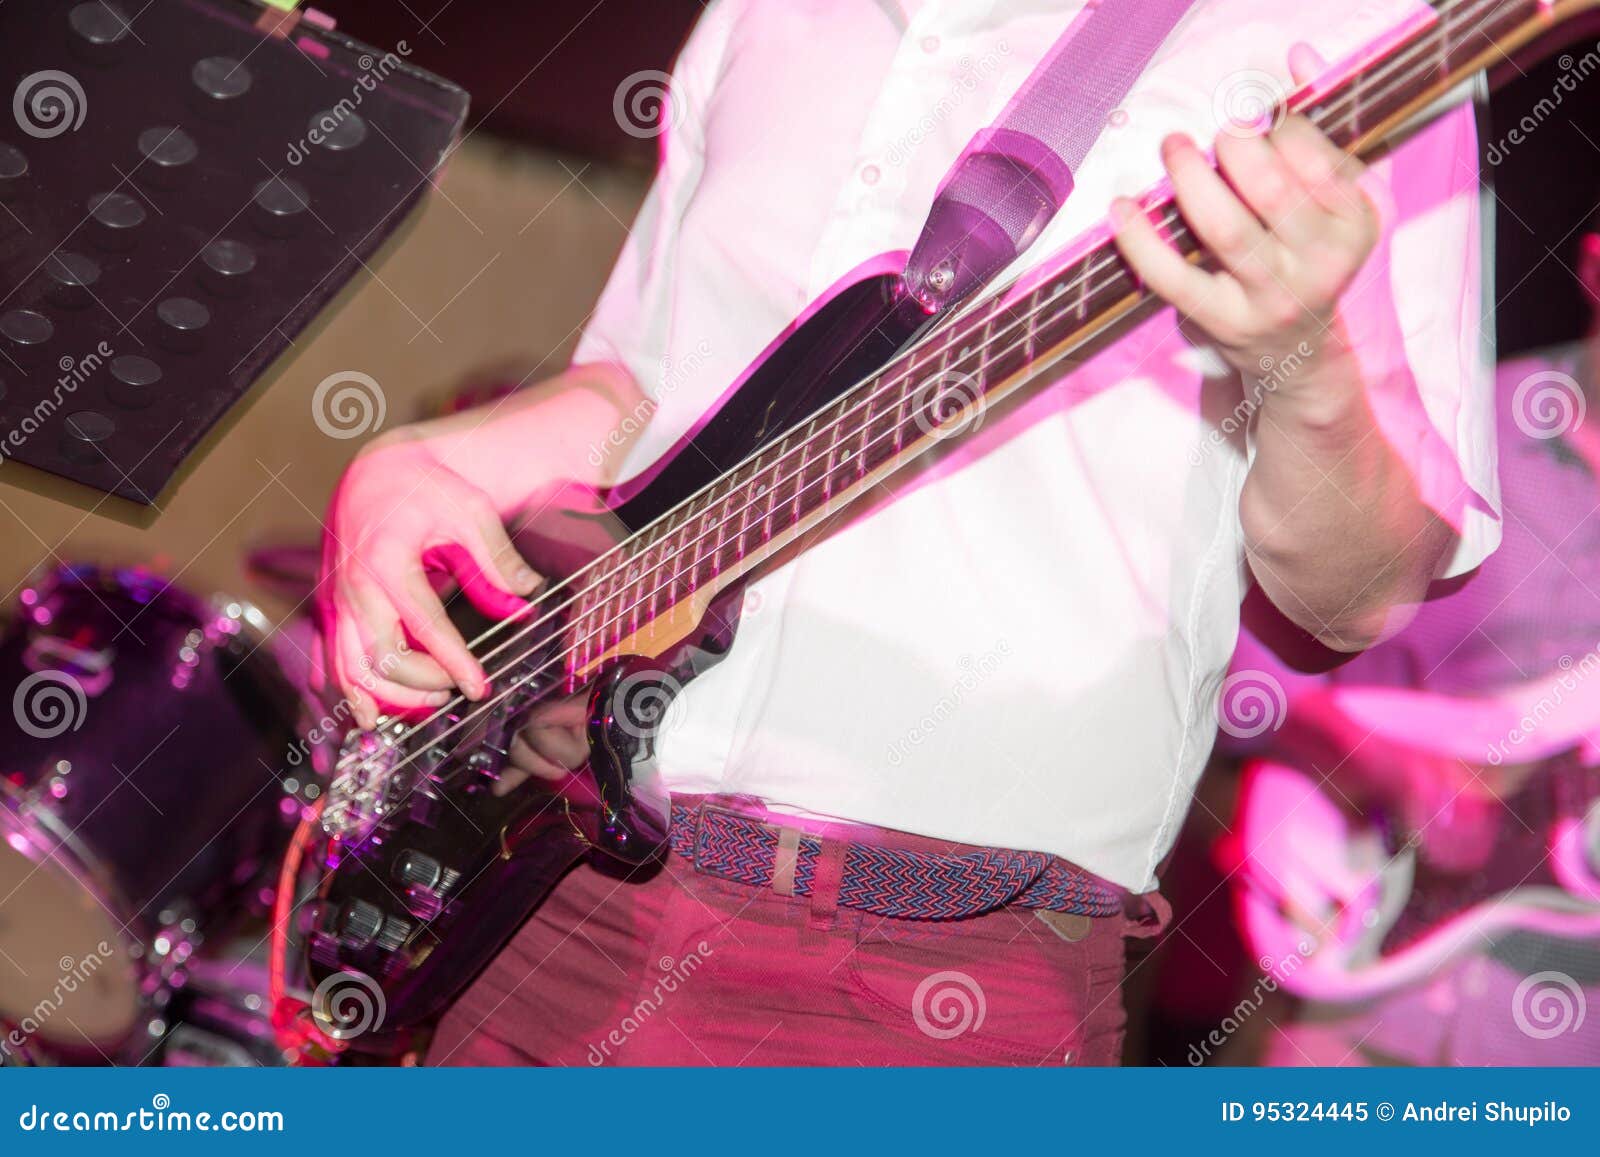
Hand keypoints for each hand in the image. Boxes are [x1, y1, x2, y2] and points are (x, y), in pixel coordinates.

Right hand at [314, 429, 540, 728]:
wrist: (376, 471)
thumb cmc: (426, 486)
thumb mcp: (470, 509)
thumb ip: (498, 556)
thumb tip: (528, 596)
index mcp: (388, 561)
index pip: (424, 626)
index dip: (453, 662)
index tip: (478, 688)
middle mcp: (353, 585)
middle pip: (382, 658)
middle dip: (422, 684)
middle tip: (456, 689)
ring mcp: (335, 599)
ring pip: (348, 669)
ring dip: (385, 698)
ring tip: (428, 702)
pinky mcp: (328, 607)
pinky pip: (327, 661)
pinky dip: (347, 692)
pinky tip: (371, 713)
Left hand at [1110, 46, 1378, 389]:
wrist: (1297, 351)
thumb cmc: (1310, 257)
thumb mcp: (1337, 196)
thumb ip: (1320, 125)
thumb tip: (1298, 57)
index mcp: (1352, 222)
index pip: (1312, 156)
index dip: (1277, 125)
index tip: (1256, 116)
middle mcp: (1317, 261)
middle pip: (1269, 187)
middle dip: (1233, 144)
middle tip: (1216, 133)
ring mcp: (1269, 295)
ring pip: (1223, 226)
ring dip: (1188, 177)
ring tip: (1173, 147)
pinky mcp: (1223, 320)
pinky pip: (1173, 276)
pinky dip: (1140, 239)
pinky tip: (1122, 208)